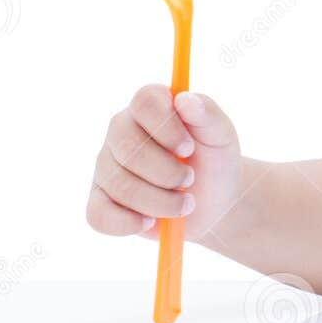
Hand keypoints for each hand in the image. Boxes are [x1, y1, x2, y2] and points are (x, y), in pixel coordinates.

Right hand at [86, 85, 241, 241]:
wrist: (213, 201)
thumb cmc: (215, 160)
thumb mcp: (222, 135)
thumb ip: (208, 114)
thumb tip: (184, 99)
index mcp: (150, 106)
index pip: (144, 102)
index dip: (166, 127)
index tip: (190, 149)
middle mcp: (121, 131)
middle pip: (128, 148)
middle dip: (166, 172)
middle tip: (190, 180)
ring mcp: (106, 166)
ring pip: (120, 185)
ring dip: (160, 202)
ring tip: (186, 204)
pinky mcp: (100, 200)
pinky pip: (99, 215)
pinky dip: (128, 223)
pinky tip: (151, 222)